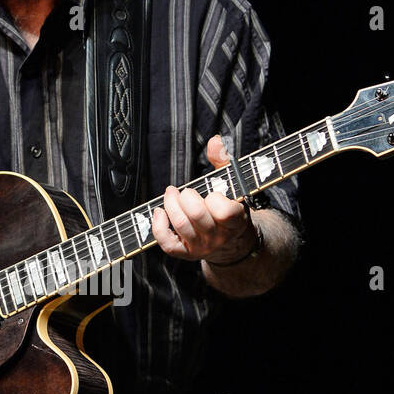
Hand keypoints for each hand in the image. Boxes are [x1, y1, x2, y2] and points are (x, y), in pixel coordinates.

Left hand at [152, 135, 253, 263]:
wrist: (231, 243)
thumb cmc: (229, 209)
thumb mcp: (232, 186)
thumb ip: (223, 162)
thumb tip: (214, 140)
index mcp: (234, 221)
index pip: (224, 211)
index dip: (215, 199)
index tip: (212, 193)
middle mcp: (218, 237)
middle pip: (196, 214)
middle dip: (186, 196)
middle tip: (185, 191)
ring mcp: (201, 247)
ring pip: (180, 224)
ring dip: (170, 204)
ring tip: (171, 195)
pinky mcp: (185, 253)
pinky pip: (167, 243)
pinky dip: (158, 225)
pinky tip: (159, 212)